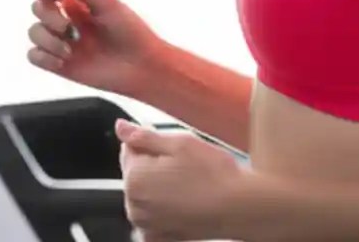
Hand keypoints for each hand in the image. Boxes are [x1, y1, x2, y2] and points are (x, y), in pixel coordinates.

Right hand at [29, 0, 167, 97]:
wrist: (142, 67)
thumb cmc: (131, 32)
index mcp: (80, 5)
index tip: (58, 2)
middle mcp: (70, 23)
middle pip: (38, 11)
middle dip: (50, 18)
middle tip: (69, 28)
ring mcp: (65, 44)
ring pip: (34, 33)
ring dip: (48, 40)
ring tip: (70, 50)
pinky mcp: (61, 66)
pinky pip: (34, 57)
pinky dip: (44, 57)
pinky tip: (64, 60)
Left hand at [116, 119, 247, 241]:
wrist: (239, 208)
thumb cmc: (212, 173)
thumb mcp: (179, 143)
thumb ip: (143, 136)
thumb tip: (119, 127)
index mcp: (134, 179)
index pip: (129, 150)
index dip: (152, 144)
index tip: (174, 149)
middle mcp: (134, 206)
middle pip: (136, 174)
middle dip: (155, 166)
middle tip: (186, 166)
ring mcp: (148, 225)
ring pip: (146, 195)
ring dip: (161, 187)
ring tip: (189, 184)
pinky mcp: (162, 237)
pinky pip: (155, 217)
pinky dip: (164, 209)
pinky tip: (184, 204)